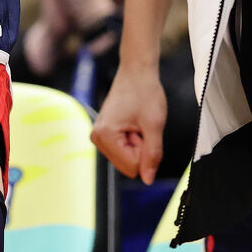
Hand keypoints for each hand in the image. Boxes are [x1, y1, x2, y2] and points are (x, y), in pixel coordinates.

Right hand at [91, 61, 169, 182]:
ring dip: (137, 144)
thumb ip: (152, 154)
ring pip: (126, 159)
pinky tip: (133, 122)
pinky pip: (123, 149)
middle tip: (141, 126)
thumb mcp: (154, 125)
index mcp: (105, 135)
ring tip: (137, 123)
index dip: (146, 152)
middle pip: (127, 165)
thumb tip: (148, 179)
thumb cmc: (145, 92)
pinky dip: (133, 140)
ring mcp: (99, 136)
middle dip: (140, 149)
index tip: (144, 130)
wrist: (136, 72)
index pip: (132, 168)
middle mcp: (96, 138)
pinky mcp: (104, 133)